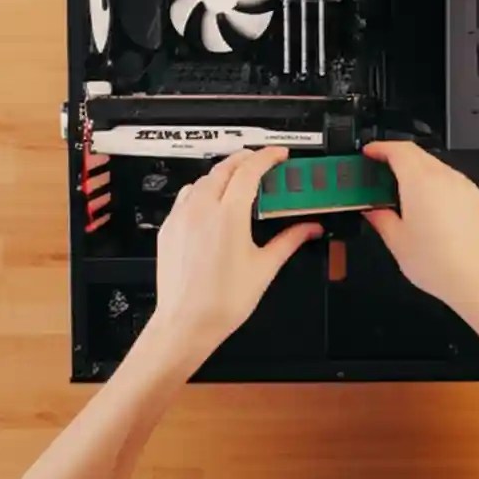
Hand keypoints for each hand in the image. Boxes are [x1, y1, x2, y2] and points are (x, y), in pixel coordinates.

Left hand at [150, 147, 322, 348]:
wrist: (185, 323)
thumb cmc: (221, 302)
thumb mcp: (264, 267)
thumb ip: (290, 240)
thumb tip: (309, 229)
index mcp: (228, 214)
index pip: (250, 169)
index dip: (267, 156)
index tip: (279, 155)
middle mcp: (201, 209)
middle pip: (225, 167)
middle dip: (246, 160)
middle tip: (263, 164)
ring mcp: (182, 217)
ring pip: (203, 179)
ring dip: (223, 174)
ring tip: (239, 183)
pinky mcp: (169, 228)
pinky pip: (186, 196)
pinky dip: (202, 191)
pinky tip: (211, 204)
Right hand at [361, 141, 478, 316]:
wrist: (473, 281)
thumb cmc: (439, 265)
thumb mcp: (396, 241)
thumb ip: (379, 217)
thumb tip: (371, 208)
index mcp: (422, 184)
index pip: (398, 150)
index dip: (380, 148)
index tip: (369, 153)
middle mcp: (445, 179)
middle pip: (416, 153)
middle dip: (394, 157)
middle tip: (377, 171)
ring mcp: (462, 186)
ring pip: (432, 163)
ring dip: (413, 168)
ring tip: (397, 189)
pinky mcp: (472, 196)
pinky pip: (447, 177)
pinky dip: (430, 179)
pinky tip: (420, 200)